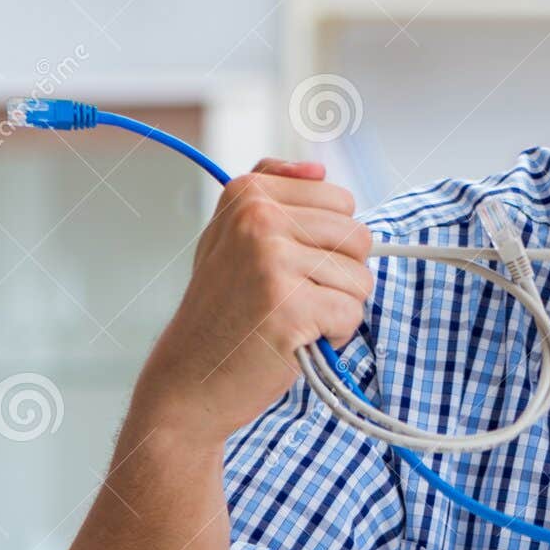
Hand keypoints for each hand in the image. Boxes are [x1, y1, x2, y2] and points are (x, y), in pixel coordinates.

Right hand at [133, 160, 373, 447]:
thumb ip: (274, 193)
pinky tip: (295, 341)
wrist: (189, 380)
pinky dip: (334, 336)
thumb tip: (319, 168)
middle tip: (293, 298)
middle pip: (357, 238)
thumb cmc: (223, 311)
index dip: (329, 242)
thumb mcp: (233, 237)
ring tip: (291, 319)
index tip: (289, 264)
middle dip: (339, 276)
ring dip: (337, 308)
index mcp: (248, 193)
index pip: (341, 201)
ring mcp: (271, 260)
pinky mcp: (288, 305)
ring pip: (360, 278)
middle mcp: (257, 218)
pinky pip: (352, 314)